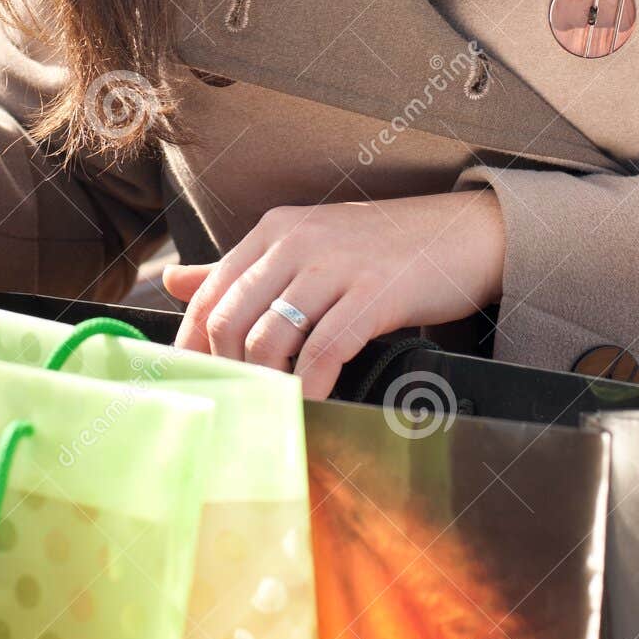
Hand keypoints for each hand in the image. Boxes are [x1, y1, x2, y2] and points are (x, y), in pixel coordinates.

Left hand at [162, 190, 504, 398]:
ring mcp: (335, 265)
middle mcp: (297, 241)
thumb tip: (173, 281)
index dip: (190, 344)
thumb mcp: (308, 245)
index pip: (209, 292)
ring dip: (264, 383)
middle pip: (230, 319)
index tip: (189, 382)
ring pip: (269, 337)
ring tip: (270, 408)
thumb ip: (241, 267)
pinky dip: (308, 386)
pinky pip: (323, 351)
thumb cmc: (383, 248)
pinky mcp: (373, 294)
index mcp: (275, 230)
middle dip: (225, 371)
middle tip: (234, 404)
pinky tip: (309, 404)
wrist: (465, 233)